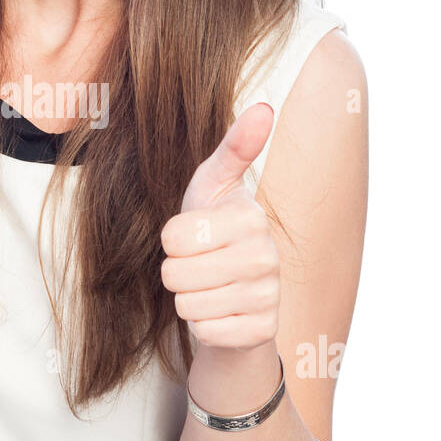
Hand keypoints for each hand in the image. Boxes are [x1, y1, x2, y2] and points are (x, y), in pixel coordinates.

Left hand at [160, 103, 278, 350]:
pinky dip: (204, 325)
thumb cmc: (216, 233)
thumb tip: (264, 107)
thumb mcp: (215, 187)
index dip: (173, 240)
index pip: (172, 236)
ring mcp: (267, 298)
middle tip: (200, 266)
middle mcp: (267, 257)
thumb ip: (234, 148)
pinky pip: (203, 332)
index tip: (196, 237)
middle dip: (177, 272)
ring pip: (186, 304)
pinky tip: (223, 312)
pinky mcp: (261, 332)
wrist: (241, 297)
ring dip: (189, 299)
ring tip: (211, 288)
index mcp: (251, 218)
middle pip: (175, 273)